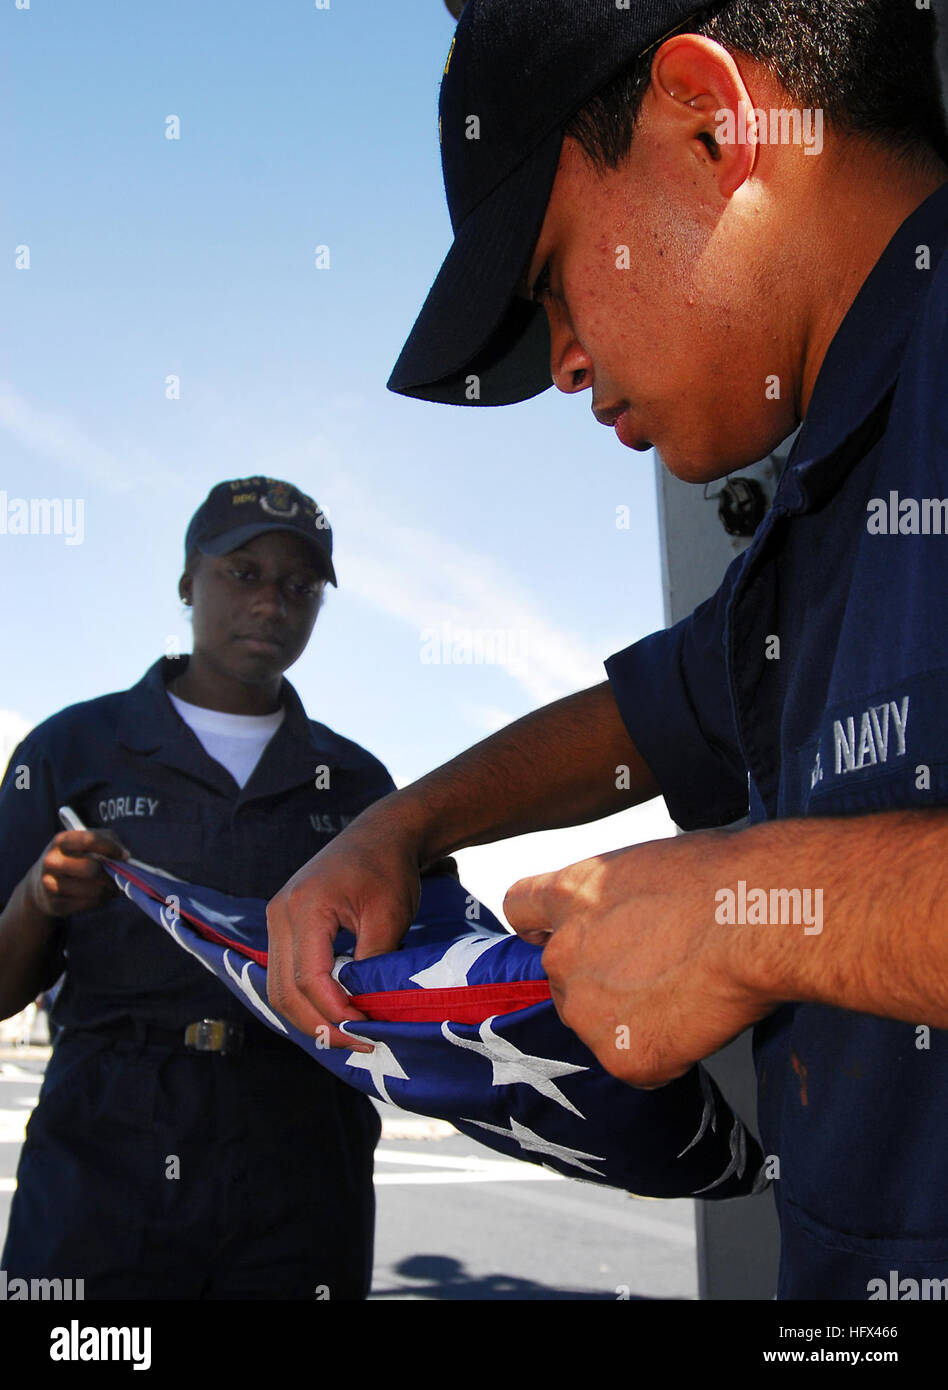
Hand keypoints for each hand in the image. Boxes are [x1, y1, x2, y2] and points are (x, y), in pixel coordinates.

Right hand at [26, 829, 127, 918]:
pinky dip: (100, 900)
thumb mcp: (85, 842)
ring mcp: (50, 884)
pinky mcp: (55, 904)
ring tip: (112, 886)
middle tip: (121, 876)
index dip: (111, 848)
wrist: (42, 882)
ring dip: (109, 889)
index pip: (90, 840)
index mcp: (61, 841)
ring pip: (94, 890)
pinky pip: (89, 904)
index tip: (124, 856)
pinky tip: (99, 895)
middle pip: (93, 869)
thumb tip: (125, 857)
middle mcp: (52, 861)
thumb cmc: (73, 857)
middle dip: (112, 874)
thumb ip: (108, 841)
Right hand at [266, 809, 422, 1049]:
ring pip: (279, 987)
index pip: (310, 978)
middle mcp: (280, 913)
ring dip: (309, 1016)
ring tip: (347, 1034)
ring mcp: (277, 918)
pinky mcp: (284, 924)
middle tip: (358, 1043)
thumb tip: (365, 1010)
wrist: (379, 835)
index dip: (336, 1012)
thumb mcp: (387, 917)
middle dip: (319, 1024)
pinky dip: (305, 999)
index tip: (367, 1030)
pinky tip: (334, 1012)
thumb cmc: (388, 870)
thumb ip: (372, 963)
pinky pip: (285, 973)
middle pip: (285, 990)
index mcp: (305, 908)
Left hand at [503, 831, 776, 1086]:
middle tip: (652, 973)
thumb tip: (629, 916)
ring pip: (594, 1024)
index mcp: (570, 895)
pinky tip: (695, 1023)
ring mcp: (588, 1011)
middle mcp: (564, 954)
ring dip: (626, 1019)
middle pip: (562, 977)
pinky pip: (636, 1063)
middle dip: (596, 980)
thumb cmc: (721, 879)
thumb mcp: (648, 865)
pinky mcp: (623, 1058)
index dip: (540, 924)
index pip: (520, 908)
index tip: (553, 931)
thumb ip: (616, 898)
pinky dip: (663, 1053)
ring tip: (683, 995)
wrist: (758, 922)